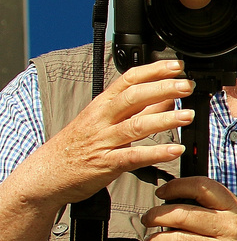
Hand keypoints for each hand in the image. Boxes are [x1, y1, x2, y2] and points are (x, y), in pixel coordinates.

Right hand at [8, 60, 193, 210]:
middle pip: (133, 97)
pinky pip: (133, 156)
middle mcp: (102, 119)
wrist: (46, 174)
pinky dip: (156, 152)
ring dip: (164, 119)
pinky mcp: (105, 164)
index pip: (128, 80)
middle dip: (162, 89)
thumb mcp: (104, 121)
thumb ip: (138, 110)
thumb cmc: (78, 146)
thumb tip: (167, 95)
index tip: (177, 66)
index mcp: (102, 105)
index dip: (153, 71)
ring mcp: (103, 141)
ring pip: (135, 125)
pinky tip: (175, 150)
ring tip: (188, 116)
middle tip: (187, 85)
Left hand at [141, 176, 236, 240]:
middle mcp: (232, 229)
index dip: (176, 186)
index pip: (203, 187)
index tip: (163, 192)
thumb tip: (184, 207)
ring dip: (155, 240)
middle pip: (182, 213)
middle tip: (149, 219)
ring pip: (177, 240)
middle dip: (156, 216)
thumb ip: (221, 213)